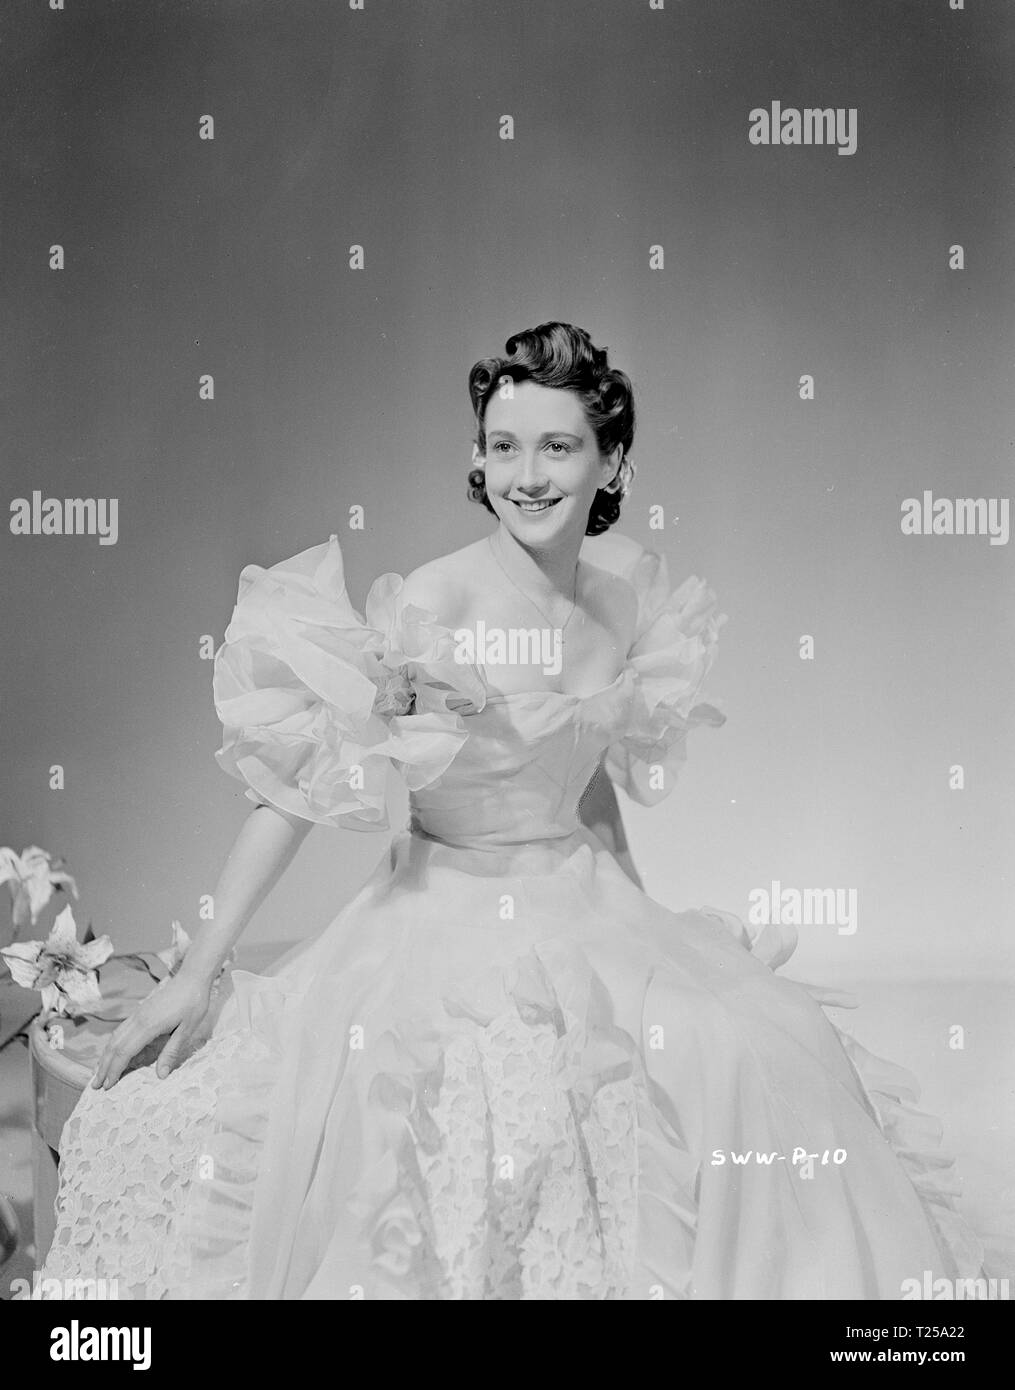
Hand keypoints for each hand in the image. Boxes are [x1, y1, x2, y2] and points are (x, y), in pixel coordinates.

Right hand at [91, 972, 212, 1089]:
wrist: (192, 977)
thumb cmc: (193, 1002)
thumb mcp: (187, 1029)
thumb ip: (172, 1052)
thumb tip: (160, 1076)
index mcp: (148, 1026)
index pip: (124, 1052)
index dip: (115, 1070)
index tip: (108, 1086)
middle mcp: (137, 1020)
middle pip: (114, 1046)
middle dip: (103, 1067)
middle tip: (95, 1086)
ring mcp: (137, 1014)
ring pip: (114, 1038)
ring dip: (104, 1056)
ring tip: (98, 1073)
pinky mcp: (140, 1011)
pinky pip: (120, 1031)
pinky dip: (112, 1045)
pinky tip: (112, 1052)